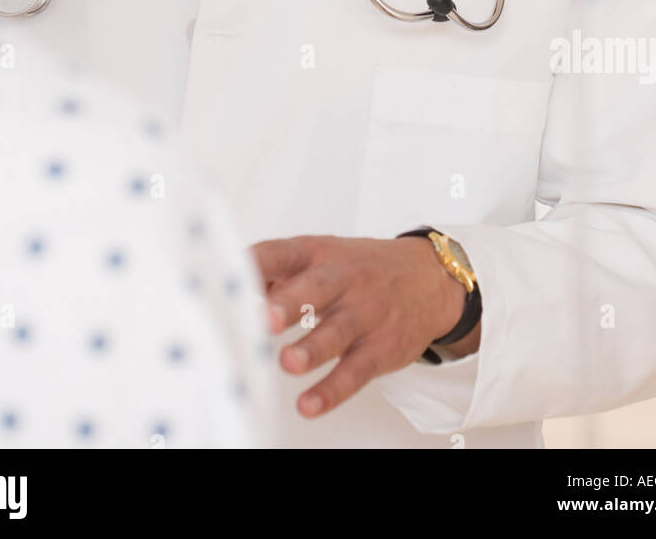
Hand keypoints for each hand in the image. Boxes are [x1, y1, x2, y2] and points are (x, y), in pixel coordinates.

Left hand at [250, 233, 480, 417]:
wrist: (428, 279)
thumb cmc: (361, 269)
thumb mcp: (323, 257)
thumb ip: (277, 273)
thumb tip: (226, 289)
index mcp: (319, 253)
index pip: (283, 252)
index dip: (256, 263)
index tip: (227, 275)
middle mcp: (343, 279)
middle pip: (315, 288)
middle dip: (289, 303)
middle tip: (264, 318)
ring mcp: (365, 313)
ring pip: (337, 331)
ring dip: (311, 348)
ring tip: (288, 363)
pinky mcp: (380, 347)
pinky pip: (355, 371)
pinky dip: (332, 390)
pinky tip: (309, 404)